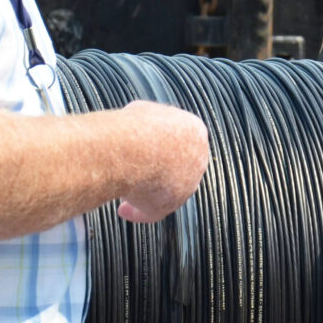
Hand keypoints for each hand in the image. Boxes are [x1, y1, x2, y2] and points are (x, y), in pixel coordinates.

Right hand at [115, 100, 209, 222]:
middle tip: (135, 174)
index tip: (143, 154)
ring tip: (124, 191)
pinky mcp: (174, 202)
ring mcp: (189, 181)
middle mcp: (198, 158)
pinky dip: (139, 212)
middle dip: (156, 172)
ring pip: (167, 191)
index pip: (181, 144)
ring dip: (147, 192)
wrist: (135, 149)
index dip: (160, 149)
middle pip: (177, 169)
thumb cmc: (135, 129)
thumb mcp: (142, 111)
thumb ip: (146, 121)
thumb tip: (136, 124)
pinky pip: (155, 211)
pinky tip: (124, 210)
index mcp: (195, 132)